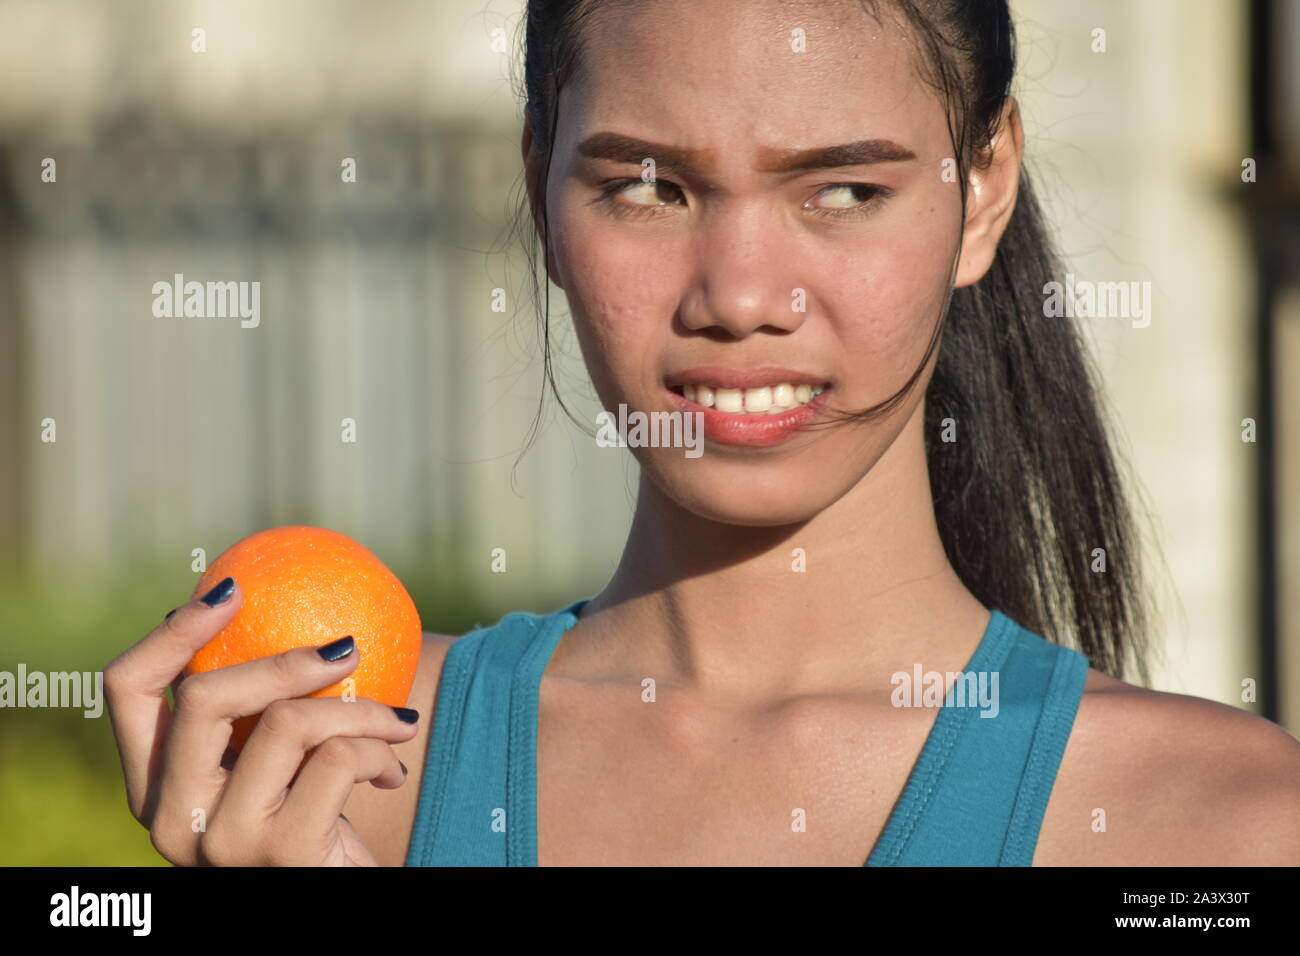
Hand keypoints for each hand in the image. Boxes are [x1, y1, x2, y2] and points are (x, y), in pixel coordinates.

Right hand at [103, 576, 419, 865]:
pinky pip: (337, 757)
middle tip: (347, 648)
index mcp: (154, 787)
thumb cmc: (319, 821)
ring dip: (361, 710)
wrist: (347, 895)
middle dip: (286, 660)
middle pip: (204, 695)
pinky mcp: (280, 852)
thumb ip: (260, 710)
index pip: (126, 690)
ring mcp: (219, 840)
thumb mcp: (278, 764)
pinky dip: (379, 749)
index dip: (172, 631)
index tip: (232, 590)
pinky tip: (392, 769)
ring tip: (398, 722)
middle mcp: (168, 817)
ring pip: (286, 721)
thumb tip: (265, 603)